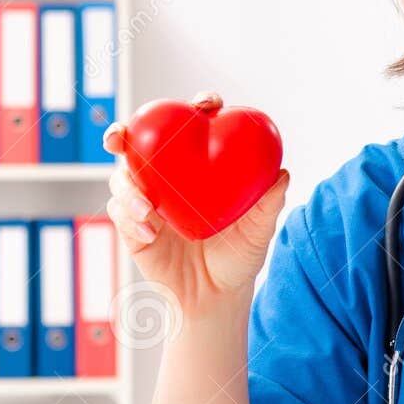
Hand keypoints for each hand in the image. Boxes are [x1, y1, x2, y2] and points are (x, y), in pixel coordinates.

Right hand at [102, 90, 290, 315]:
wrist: (215, 297)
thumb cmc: (238, 258)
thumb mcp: (258, 232)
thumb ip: (268, 204)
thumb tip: (283, 173)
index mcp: (198, 167)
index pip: (194, 126)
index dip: (197, 106)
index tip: (204, 105)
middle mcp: (167, 177)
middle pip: (139, 143)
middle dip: (123, 132)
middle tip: (121, 135)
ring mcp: (147, 200)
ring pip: (122, 177)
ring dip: (127, 187)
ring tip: (148, 208)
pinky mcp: (132, 226)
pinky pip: (120, 213)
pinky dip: (129, 218)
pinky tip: (148, 232)